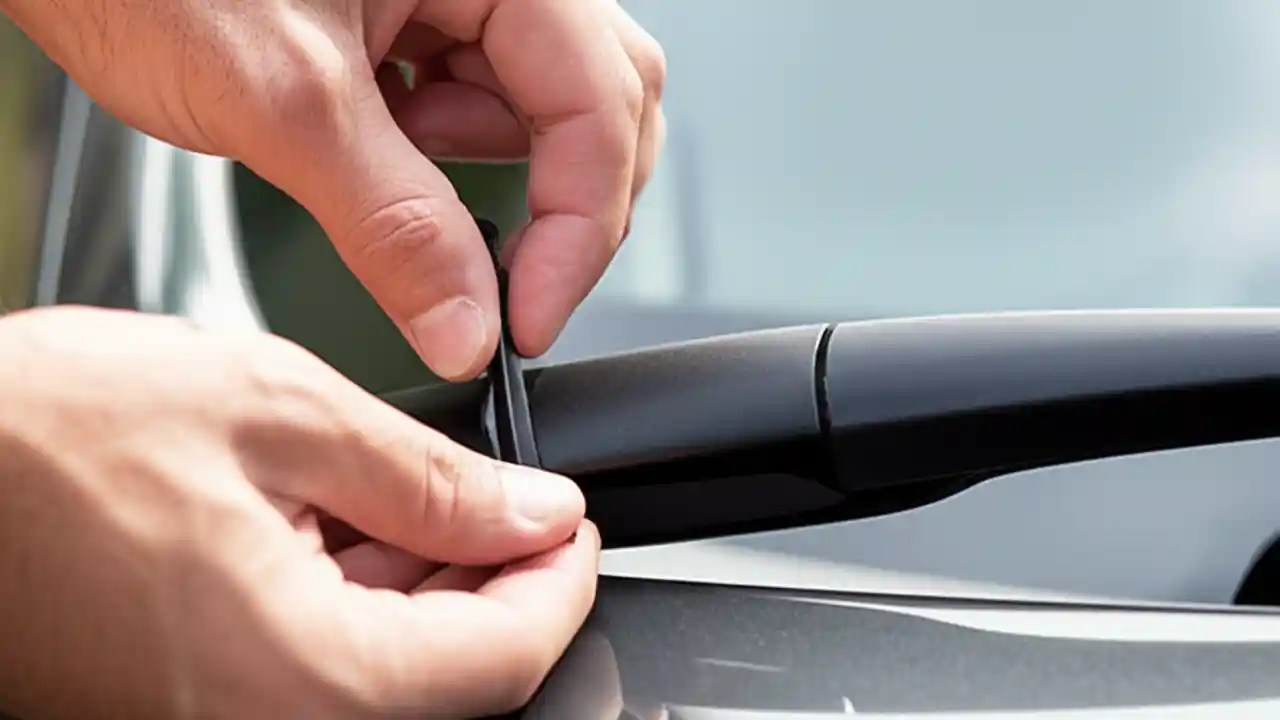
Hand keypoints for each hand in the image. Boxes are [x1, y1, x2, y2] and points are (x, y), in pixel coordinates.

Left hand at [0, 0, 666, 379]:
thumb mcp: (281, 98)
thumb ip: (393, 221)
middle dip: (557, 202)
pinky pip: (474, 106)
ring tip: (380, 159)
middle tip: (499, 284)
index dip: (580, 225)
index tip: (527, 318)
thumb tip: (468, 325)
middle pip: (599, 104)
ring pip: (537, 113)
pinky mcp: (418, 24)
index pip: (597, 103)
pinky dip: (440, 155)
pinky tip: (374, 139)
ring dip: (484, 171)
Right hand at [0, 306, 598, 718]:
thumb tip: (530, 510)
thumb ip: (428, 476)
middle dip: (491, 577)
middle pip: (449, 677)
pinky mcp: (181, 710)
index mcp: (300, 679)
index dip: (559, 582)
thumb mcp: (273, 412)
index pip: (503, 661)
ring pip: (382, 676)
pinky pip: (308, 673)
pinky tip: (335, 526)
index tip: (570, 520)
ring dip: (420, 586)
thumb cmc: (41, 438)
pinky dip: (349, 602)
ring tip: (403, 493)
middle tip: (496, 493)